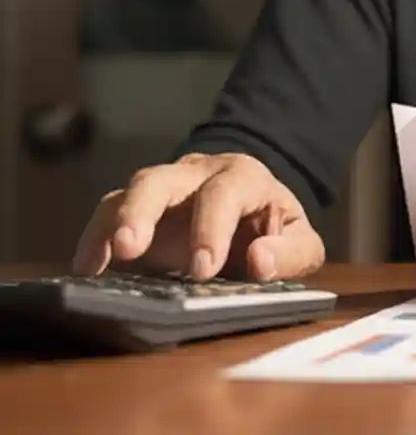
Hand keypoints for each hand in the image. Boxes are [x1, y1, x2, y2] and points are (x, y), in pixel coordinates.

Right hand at [71, 153, 324, 280]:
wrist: (252, 208)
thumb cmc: (274, 228)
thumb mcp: (300, 241)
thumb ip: (291, 252)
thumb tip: (261, 261)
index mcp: (243, 177)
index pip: (223, 194)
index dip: (210, 228)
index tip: (202, 269)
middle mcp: (196, 175)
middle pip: (160, 180)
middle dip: (142, 212)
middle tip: (130, 248)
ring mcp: (163, 189)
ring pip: (128, 193)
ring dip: (112, 224)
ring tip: (97, 263)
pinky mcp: (137, 209)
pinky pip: (108, 214)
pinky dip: (94, 239)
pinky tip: (87, 268)